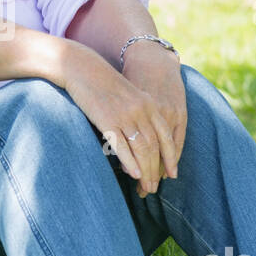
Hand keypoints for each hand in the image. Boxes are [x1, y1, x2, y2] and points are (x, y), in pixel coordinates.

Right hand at [119, 42, 186, 197]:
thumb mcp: (130, 97)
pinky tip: (133, 174)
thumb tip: (144, 142)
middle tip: (154, 187)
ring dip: (145, 171)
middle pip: (154, 146)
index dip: (170, 157)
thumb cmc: (105, 85)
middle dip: (156, 170)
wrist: (83, 68)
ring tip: (145, 186)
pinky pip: (122, 144)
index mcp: (149, 105)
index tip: (172, 174)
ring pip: (141, 148)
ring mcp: (124, 115)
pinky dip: (129, 161)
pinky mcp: (107, 120)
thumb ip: (140, 115)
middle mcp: (141, 110)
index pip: (166, 136)